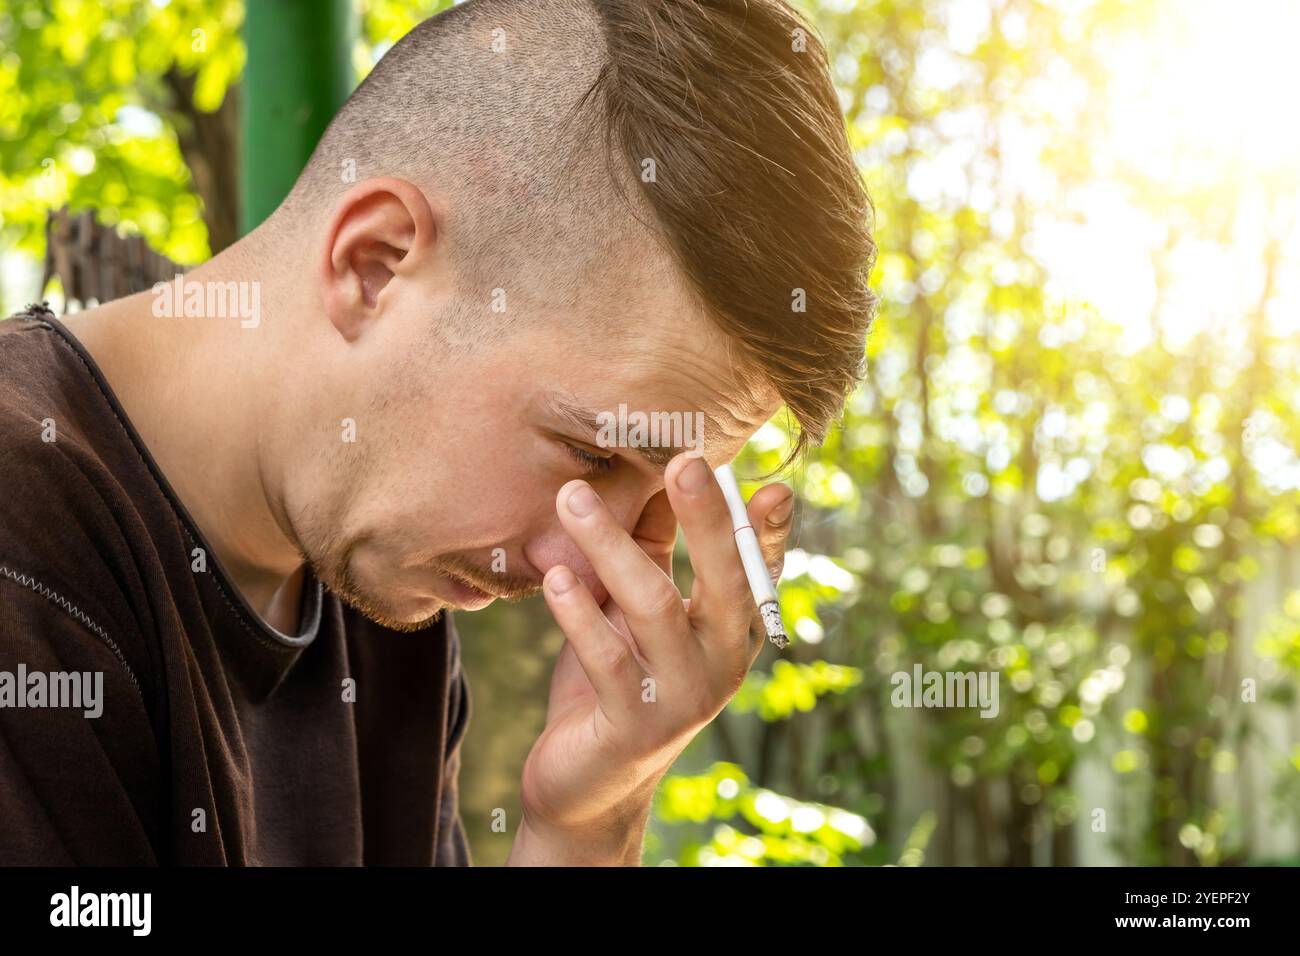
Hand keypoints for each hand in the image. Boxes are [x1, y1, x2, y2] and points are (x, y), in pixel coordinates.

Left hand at [506, 453, 794, 865]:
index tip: (769, 481)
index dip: (766, 528)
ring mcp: (684, 697)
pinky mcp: (636, 726)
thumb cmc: (615, 674)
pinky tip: (556, 576)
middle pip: (726, 581)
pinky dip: (579, 614)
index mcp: (731, 628)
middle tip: (685, 461)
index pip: (760, 569)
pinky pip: (607, 660)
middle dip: (707, 519)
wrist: (586, 782)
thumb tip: (656, 466)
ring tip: (571, 499)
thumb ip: (651, 544)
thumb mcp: (634, 604)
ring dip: (610, 548)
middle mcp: (722, 662)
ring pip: (655, 609)